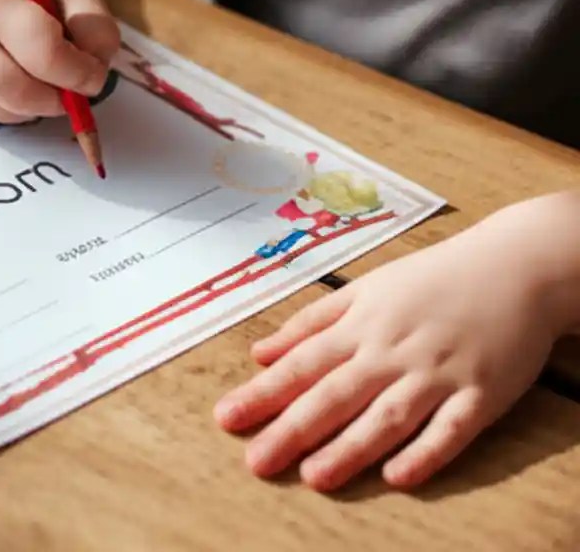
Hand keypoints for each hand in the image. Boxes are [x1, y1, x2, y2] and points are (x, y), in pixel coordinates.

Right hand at [0, 0, 119, 123]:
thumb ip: (93, 21)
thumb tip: (98, 68)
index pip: (42, 53)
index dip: (78, 73)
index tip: (96, 75)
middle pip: (15, 93)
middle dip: (56, 101)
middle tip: (75, 91)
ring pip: (2, 111)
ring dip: (37, 106)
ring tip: (47, 78)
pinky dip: (16, 106)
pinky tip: (20, 76)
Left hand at [214, 197, 579, 490]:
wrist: (517, 266)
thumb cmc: (433, 279)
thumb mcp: (365, 289)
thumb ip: (311, 323)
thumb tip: (259, 353)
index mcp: (362, 326)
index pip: (303, 364)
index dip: (264, 393)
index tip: (227, 418)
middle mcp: (394, 351)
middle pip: (336, 394)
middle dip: (293, 429)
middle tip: (257, 460)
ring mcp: (439, 373)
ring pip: (388, 416)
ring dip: (350, 448)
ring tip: (315, 476)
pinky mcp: (483, 393)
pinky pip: (452, 429)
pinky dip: (426, 452)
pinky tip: (398, 477)